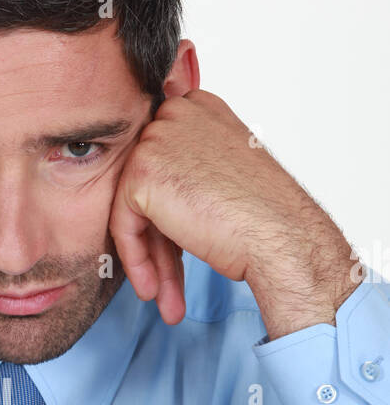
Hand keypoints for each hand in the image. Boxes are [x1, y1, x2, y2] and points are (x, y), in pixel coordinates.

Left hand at [108, 89, 355, 335]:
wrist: (282, 235)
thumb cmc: (266, 214)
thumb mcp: (225, 173)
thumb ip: (190, 169)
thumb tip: (156, 194)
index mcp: (200, 109)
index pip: (163, 162)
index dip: (168, 213)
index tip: (175, 251)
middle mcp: (177, 115)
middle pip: (147, 186)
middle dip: (158, 240)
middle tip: (168, 281)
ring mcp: (158, 140)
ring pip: (133, 208)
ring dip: (150, 257)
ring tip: (163, 295)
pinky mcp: (142, 172)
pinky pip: (123, 224)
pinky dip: (135, 259)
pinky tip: (152, 289)